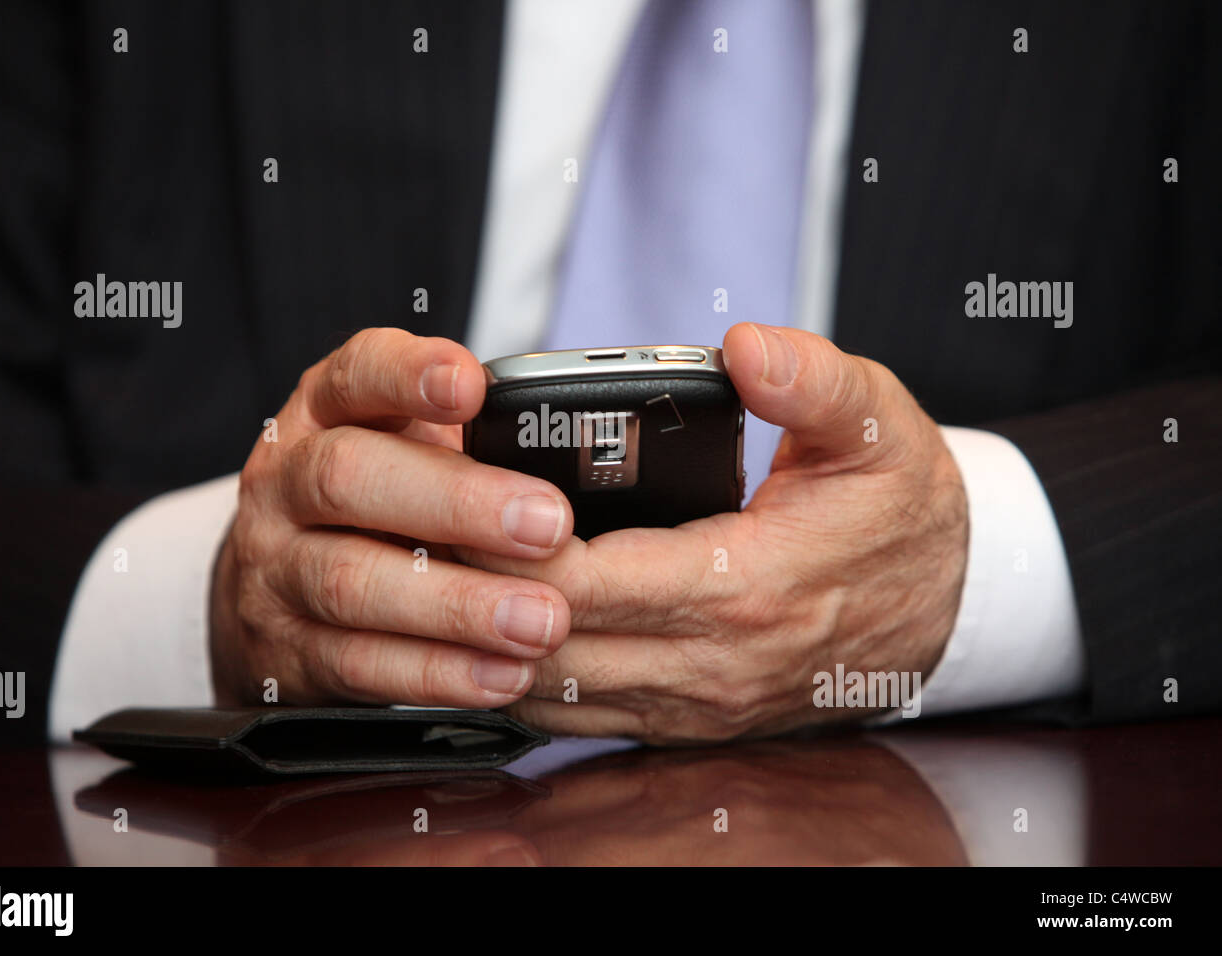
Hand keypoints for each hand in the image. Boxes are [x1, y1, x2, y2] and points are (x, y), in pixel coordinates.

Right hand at [210, 328, 573, 707]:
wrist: (278, 592)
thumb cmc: (378, 504)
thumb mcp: (410, 448)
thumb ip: (472, 439)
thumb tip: (584, 453)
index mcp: (325, 412)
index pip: (355, 373)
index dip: (408, 376)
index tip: (471, 387)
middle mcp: (286, 484)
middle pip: (348, 478)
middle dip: (457, 502)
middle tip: (549, 525)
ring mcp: (275, 570)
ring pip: (352, 582)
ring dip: (457, 606)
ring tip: (541, 620)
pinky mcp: (287, 652)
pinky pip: (360, 665)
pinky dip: (437, 674)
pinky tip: (502, 674)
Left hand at [460, 323, 968, 742]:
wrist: (947, 604)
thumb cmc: (901, 510)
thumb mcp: (879, 423)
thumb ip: (813, 381)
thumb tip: (746, 347)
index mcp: (747, 586)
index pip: (593, 579)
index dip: (512, 545)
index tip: (454, 498)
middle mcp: (712, 664)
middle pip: (554, 644)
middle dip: (475, 594)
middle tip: (415, 530)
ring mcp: (698, 706)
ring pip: (554, 696)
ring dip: (486, 644)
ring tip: (433, 577)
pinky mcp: (689, 722)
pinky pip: (581, 717)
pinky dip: (522, 679)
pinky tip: (484, 629)